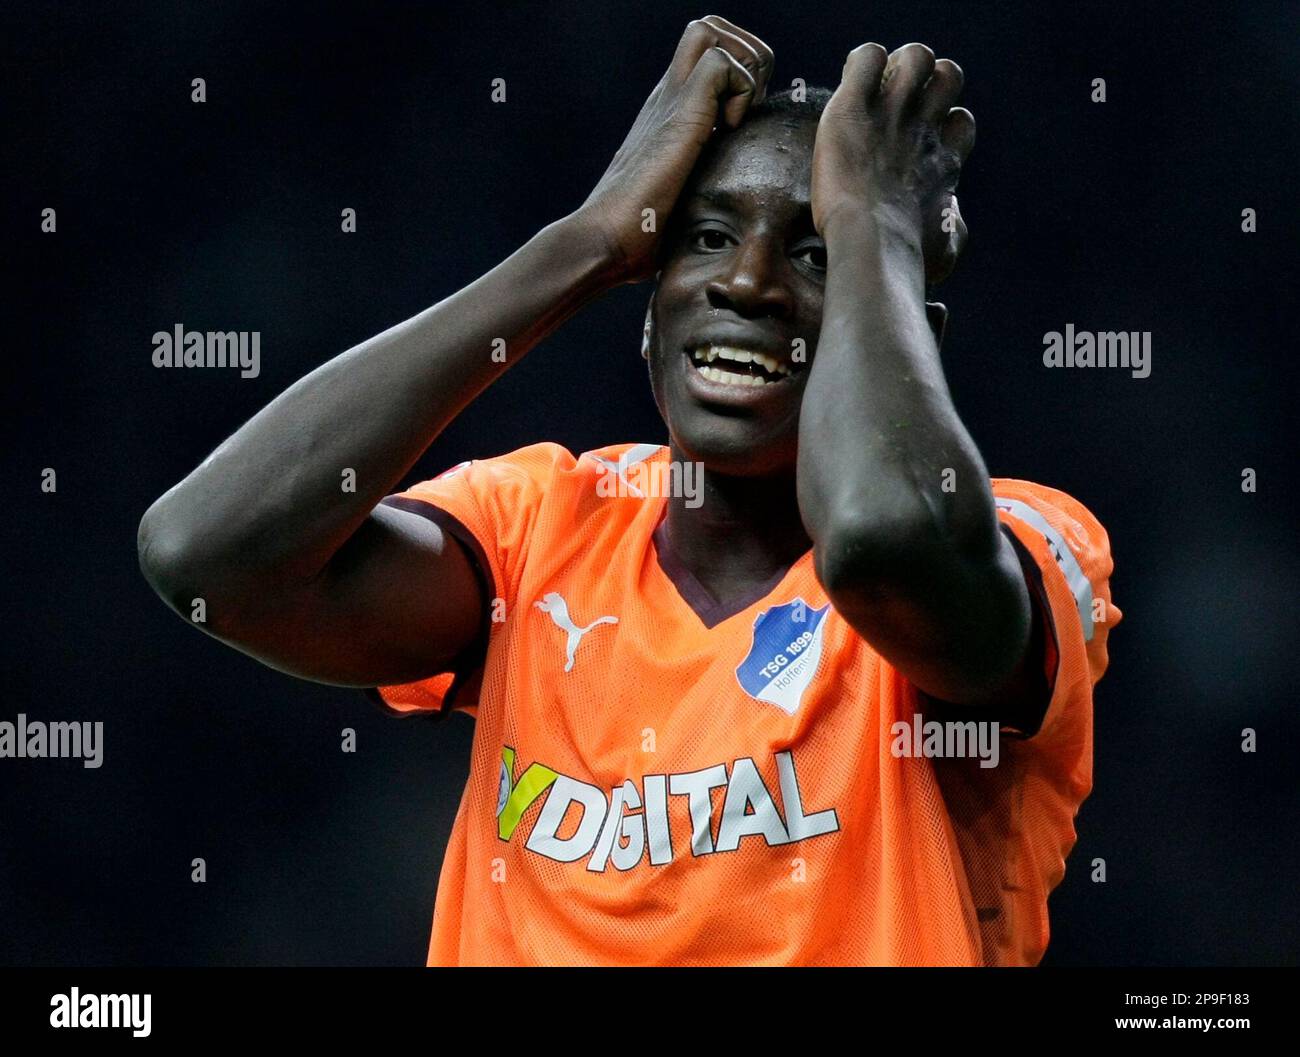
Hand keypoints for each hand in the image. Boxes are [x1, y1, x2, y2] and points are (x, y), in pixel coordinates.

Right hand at [577, 16, 772, 283]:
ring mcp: (670, 100)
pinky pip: (722, 63)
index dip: (740, 75)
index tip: (742, 124)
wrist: (603, 240)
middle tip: (747, 110)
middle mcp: (667, 96)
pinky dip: (740, 91)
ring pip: (713, 29)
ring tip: (739, 116)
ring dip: (745, 65)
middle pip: (710, 27)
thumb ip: (698, 192)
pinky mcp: (680, 113)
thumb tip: (719, 228)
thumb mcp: (679, 203)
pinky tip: (730, 132)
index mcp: (669, 113)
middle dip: (747, 58)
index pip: (708, 56)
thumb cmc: (636, 238)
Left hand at [812, 43, 974, 284]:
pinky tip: (849, 91)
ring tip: (872, 94)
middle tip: (895, 112)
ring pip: (915, 56)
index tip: (915, 149)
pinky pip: (866, 57)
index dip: (943, 126)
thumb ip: (952, 226)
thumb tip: (953, 213)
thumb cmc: (907, 259)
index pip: (960, 121)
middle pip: (947, 76)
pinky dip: (860, 64)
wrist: (874, 245)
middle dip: (928, 84)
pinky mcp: (853, 107)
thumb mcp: (945, 250)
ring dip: (897, 66)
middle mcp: (924, 130)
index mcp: (943, 163)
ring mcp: (892, 114)